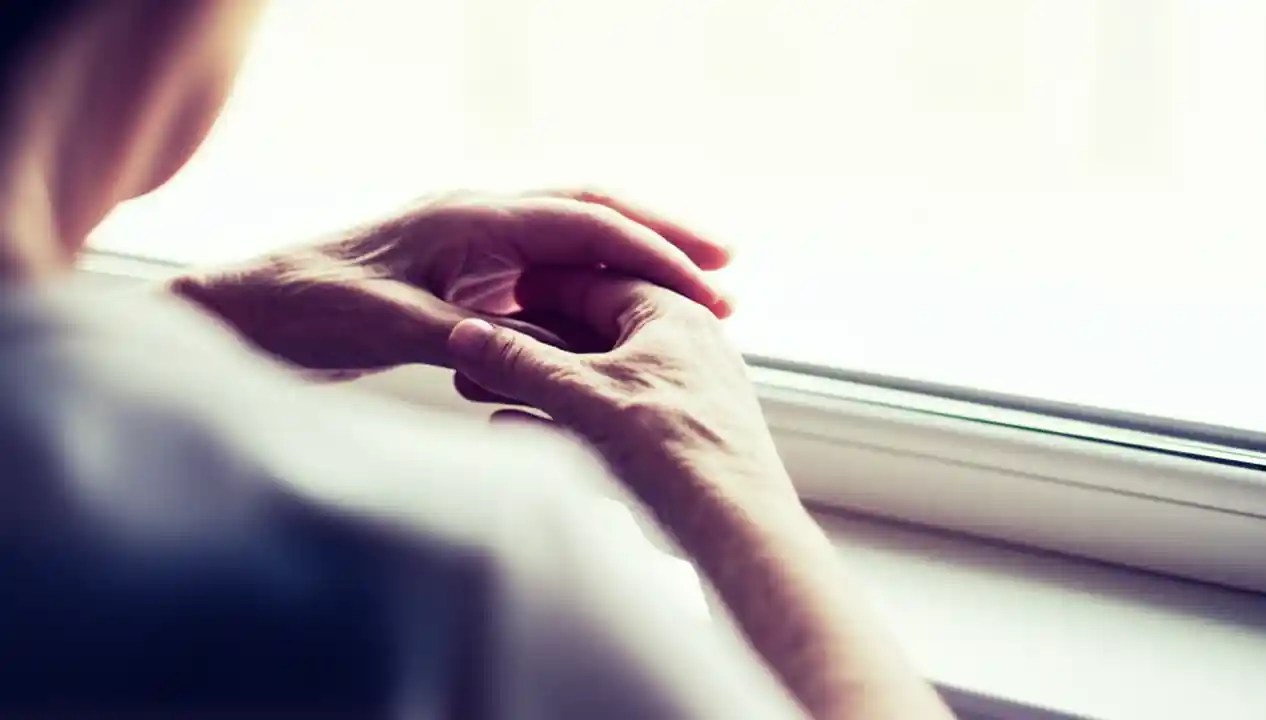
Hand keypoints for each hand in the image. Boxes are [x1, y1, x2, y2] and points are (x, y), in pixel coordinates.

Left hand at [169, 189, 731, 374]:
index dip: (654, 254)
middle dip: (663, 233)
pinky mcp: (465, 266)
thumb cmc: (311, 308)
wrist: (255, 309)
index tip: (712, 285)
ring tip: (695, 277)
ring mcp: (474, 238)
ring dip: (634, 251)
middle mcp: (482, 215)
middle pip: (594, 210)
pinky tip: (619, 304)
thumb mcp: (391, 328)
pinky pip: (549, 262)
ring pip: (575, 231)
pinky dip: (596, 276)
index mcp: (474, 218)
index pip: (587, 225)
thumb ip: (468, 337)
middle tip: (729, 261)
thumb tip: (538, 356)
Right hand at [447, 270, 799, 526]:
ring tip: (479, 390)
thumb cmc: (674, 446)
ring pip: (594, 382)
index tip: (495, 292)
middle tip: (477, 350)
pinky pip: (606, 423)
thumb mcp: (582, 395)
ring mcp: (680, 399)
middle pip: (590, 334)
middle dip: (527, 347)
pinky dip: (561, 424)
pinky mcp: (673, 446)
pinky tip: (512, 429)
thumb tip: (464, 335)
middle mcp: (682, 349)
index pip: (597, 281)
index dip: (540, 285)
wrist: (733, 527)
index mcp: (672, 315)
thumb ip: (519, 363)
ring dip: (536, 387)